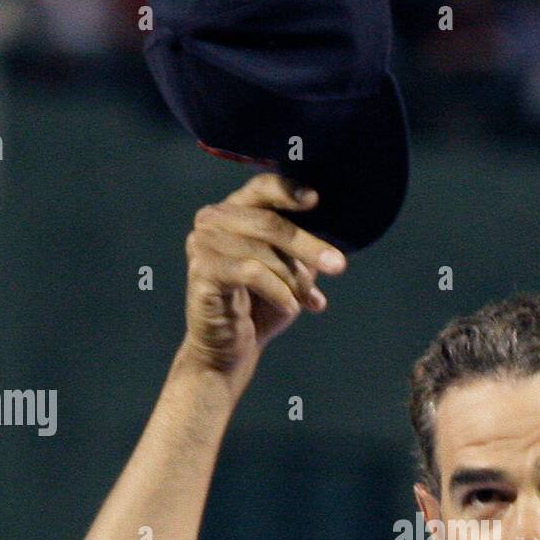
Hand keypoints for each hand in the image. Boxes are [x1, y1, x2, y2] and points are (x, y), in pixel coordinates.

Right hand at [179, 171, 345, 391]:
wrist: (230, 351)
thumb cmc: (261, 307)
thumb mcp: (290, 272)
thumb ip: (305, 247)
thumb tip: (335, 231)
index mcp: (233, 211)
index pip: (262, 188)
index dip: (288, 190)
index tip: (316, 200)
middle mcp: (213, 220)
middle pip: (269, 222)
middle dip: (309, 246)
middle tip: (338, 266)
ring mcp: (202, 244)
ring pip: (263, 251)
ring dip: (294, 279)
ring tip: (311, 300)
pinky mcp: (201, 272)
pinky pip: (251, 272)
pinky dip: (278, 290)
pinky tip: (291, 307)